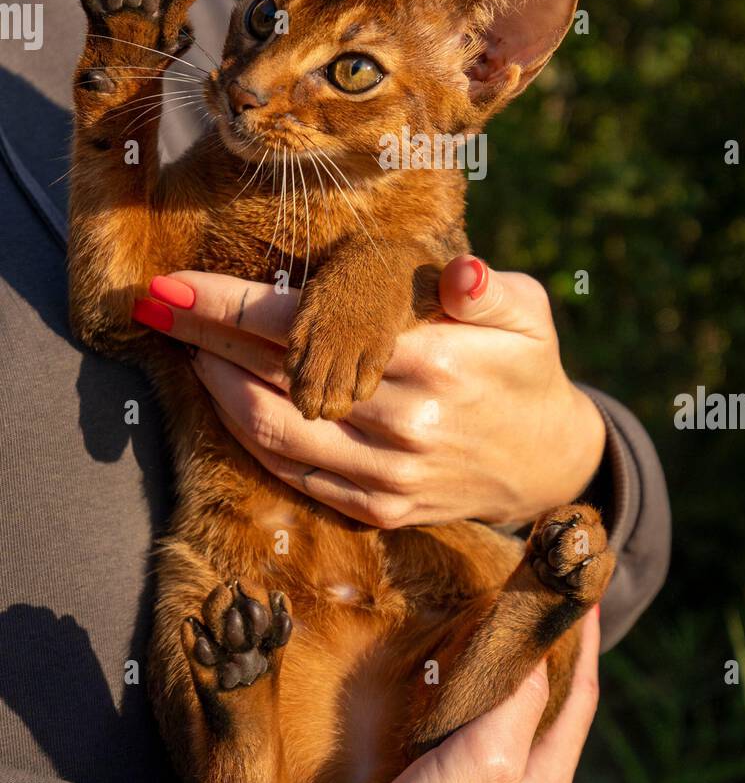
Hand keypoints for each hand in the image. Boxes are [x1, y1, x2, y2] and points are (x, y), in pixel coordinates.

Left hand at [133, 255, 605, 527]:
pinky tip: (228, 404)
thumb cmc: (527, 367)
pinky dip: (250, 439)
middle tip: (155, 308)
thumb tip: (459, 273)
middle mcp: (405, 423)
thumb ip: (487, 287)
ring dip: (218, 391)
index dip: (230, 303)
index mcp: (433, 362)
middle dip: (204, 337)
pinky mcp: (383, 510)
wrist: (551, 460)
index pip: (308, 324)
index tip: (175, 283)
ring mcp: (391, 477)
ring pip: (275, 434)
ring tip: (188, 351)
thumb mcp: (525, 313)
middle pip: (276, 376)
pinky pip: (297, 475)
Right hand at [375, 605, 600, 782]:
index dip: (586, 640)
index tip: (586, 591)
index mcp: (546, 782)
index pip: (581, 696)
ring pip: (510, 720)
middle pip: (549, 705)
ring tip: (491, 630)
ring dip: (506, 674)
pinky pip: (475, 738)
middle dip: (546, 652)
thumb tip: (537, 651)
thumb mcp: (485, 764)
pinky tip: (447, 686)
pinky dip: (471, 701)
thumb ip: (518, 708)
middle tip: (532, 600)